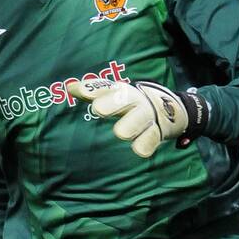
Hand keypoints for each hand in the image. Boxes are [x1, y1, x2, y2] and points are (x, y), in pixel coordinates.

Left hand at [65, 78, 209, 158]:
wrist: (170, 109)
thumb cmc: (131, 103)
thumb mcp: (115, 94)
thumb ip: (93, 91)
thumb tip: (68, 88)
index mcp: (122, 91)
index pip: (105, 87)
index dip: (91, 89)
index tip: (77, 92)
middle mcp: (135, 101)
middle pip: (123, 99)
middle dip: (112, 103)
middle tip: (98, 110)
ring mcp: (147, 116)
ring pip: (139, 119)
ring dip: (130, 125)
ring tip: (121, 134)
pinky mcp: (157, 132)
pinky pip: (151, 139)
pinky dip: (145, 144)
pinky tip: (139, 151)